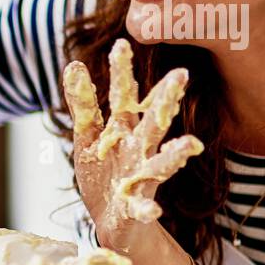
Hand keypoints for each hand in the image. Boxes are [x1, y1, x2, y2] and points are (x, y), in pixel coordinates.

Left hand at [61, 38, 203, 252]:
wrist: (112, 220)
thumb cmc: (102, 172)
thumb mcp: (88, 136)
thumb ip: (83, 104)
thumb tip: (73, 64)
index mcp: (124, 130)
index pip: (124, 96)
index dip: (122, 72)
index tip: (121, 44)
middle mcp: (138, 149)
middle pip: (153, 121)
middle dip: (165, 99)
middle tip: (181, 74)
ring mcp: (140, 177)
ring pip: (161, 163)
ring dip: (175, 154)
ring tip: (191, 144)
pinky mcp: (136, 205)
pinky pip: (144, 206)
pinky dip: (147, 208)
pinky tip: (153, 211)